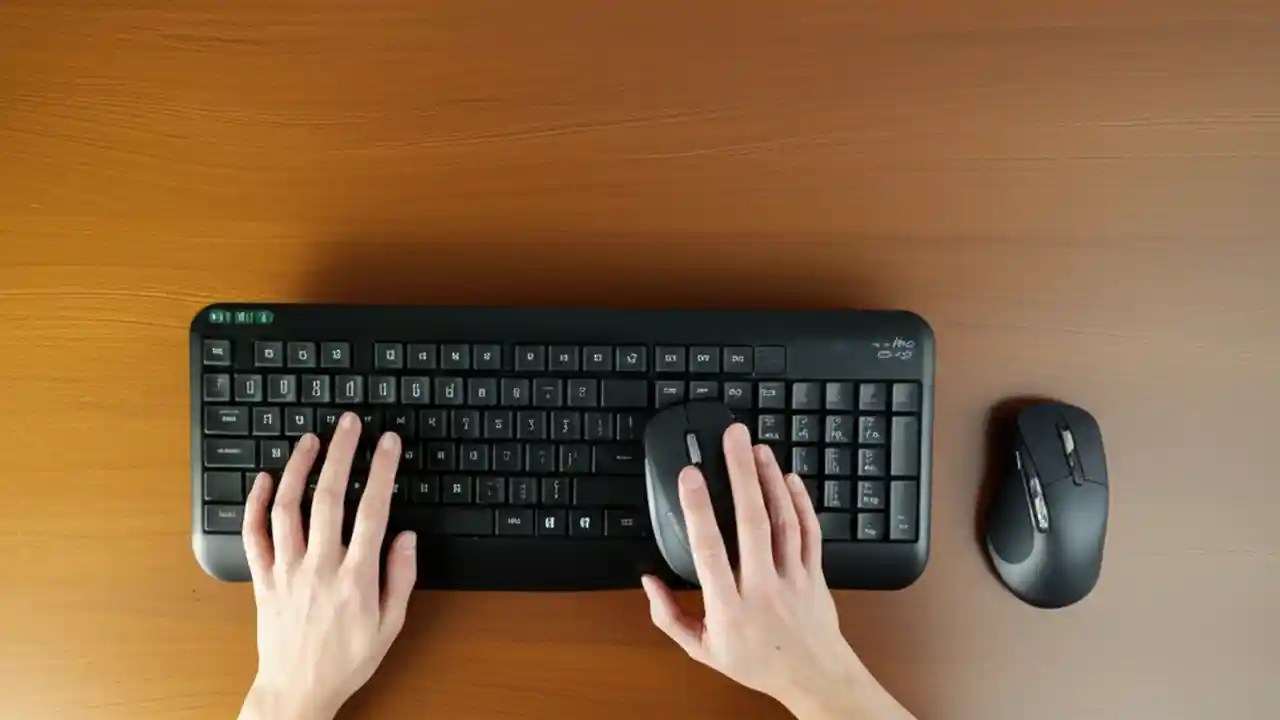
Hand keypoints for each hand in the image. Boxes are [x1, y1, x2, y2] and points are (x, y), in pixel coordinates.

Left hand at [238, 413, 416, 719]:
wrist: (297, 690)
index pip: (372, 511)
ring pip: (288, 508)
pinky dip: (256, 503)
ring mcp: (287, 571)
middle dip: (341, 454)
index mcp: (356, 578)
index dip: (382, 471)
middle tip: (349, 424)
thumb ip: (401, 577)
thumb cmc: (346, 660)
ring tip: (311, 440)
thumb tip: (406, 537)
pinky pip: (253, 535)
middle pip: (328, 498)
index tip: (388, 443)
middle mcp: (319, 568)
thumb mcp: (391, 625)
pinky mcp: (262, 579)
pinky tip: (266, 478)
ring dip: (298, 468)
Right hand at [640, 424, 914, 719]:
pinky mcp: (815, 573)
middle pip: (752, 523)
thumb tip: (648, 581)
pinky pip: (809, 531)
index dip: (698, 510)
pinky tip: (789, 477)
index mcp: (729, 607)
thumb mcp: (701, 649)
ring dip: (770, 480)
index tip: (690, 476)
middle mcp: (763, 589)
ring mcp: (793, 579)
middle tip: (732, 439)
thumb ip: (669, 616)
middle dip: (741, 475)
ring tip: (756, 448)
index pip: (709, 551)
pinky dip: (800, 501)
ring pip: (784, 521)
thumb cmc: (755, 662)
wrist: (813, 677)